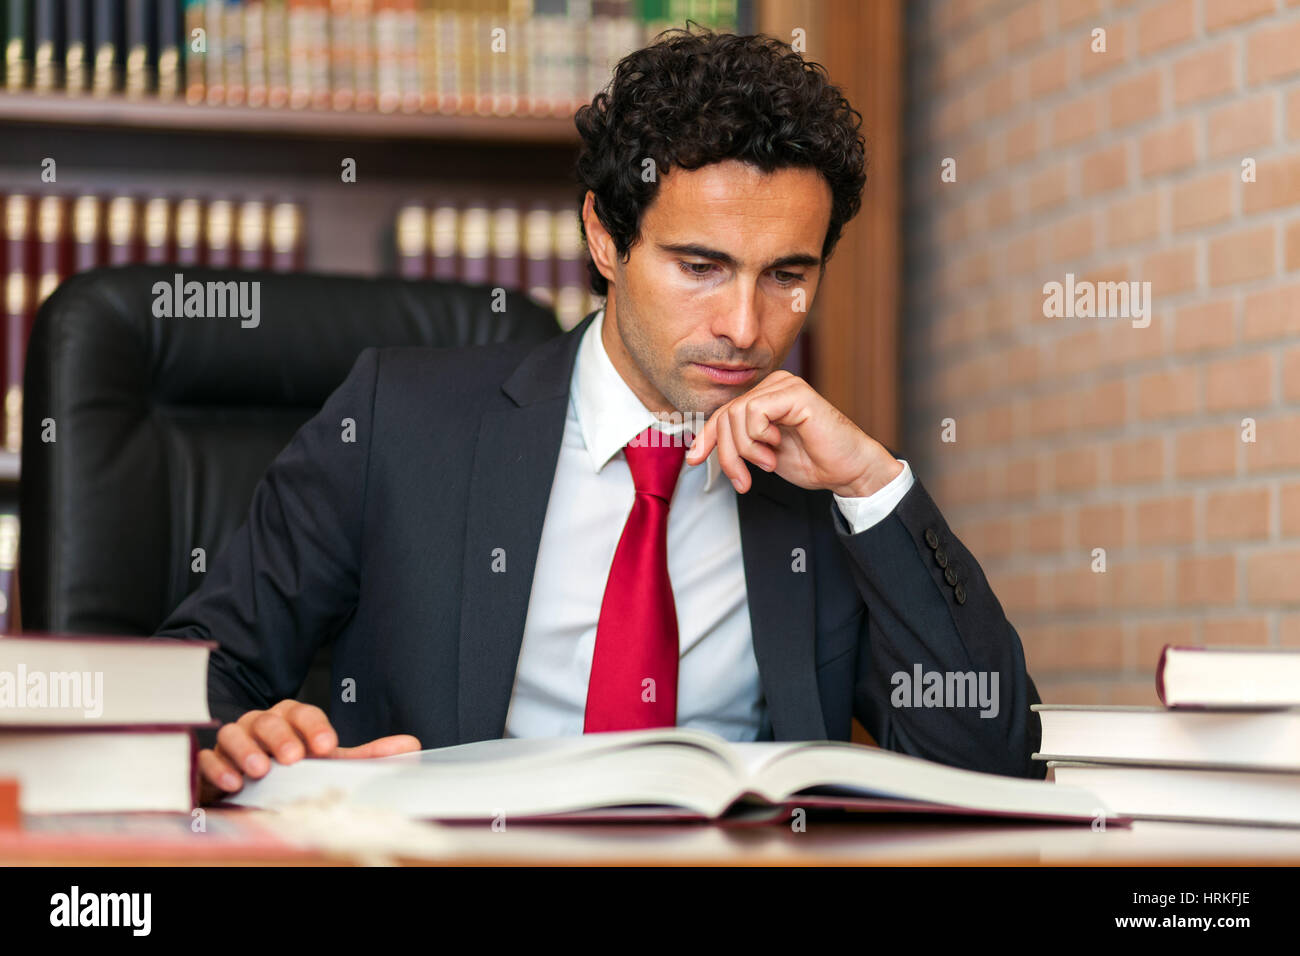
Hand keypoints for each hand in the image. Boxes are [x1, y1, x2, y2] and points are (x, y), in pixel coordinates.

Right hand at [197, 699, 421, 804]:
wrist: (254, 787)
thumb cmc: (293, 770)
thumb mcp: (331, 763)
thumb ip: (366, 756)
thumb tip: (410, 745)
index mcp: (290, 719)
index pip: (302, 712)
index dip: (314, 726)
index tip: (327, 745)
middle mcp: (261, 725)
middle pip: (268, 719)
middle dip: (281, 737)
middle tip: (293, 758)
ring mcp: (233, 741)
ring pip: (234, 732)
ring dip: (246, 749)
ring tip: (260, 769)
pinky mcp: (211, 762)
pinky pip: (208, 757)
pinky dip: (218, 767)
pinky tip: (232, 781)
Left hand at [684, 370, 902, 496]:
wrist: (847, 470)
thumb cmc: (812, 461)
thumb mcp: (762, 455)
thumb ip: (737, 444)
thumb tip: (698, 448)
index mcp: (765, 397)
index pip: (722, 414)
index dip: (705, 438)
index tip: (695, 461)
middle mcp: (773, 386)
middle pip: (725, 416)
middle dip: (728, 454)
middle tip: (744, 479)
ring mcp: (784, 386)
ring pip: (735, 415)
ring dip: (746, 450)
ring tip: (768, 462)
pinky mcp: (794, 393)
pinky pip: (754, 412)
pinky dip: (759, 437)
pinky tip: (777, 446)